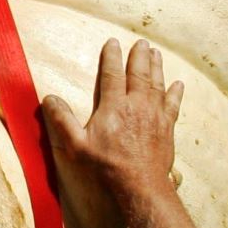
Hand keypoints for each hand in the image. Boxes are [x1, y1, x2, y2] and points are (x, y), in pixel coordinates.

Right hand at [43, 38, 183, 210]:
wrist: (139, 184)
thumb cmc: (106, 165)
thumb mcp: (76, 145)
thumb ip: (62, 120)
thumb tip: (49, 98)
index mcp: (114, 106)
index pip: (112, 75)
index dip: (112, 57)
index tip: (113, 43)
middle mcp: (137, 105)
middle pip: (139, 74)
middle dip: (139, 56)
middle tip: (141, 42)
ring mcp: (155, 115)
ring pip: (157, 85)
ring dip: (156, 67)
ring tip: (156, 54)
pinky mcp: (167, 127)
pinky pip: (173, 104)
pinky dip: (175, 93)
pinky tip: (178, 84)